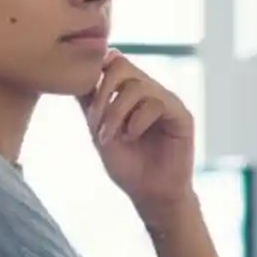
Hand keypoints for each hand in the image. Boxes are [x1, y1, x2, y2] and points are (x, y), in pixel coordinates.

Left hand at [78, 50, 196, 220]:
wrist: (150, 195)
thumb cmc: (127, 166)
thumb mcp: (98, 131)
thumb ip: (90, 103)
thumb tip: (74, 76)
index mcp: (130, 92)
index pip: (113, 62)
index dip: (95, 73)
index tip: (86, 100)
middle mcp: (150, 91)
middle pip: (122, 65)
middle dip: (102, 92)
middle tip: (94, 121)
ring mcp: (166, 101)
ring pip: (137, 85)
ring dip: (116, 111)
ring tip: (110, 136)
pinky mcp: (181, 115)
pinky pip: (156, 103)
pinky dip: (137, 120)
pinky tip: (131, 137)